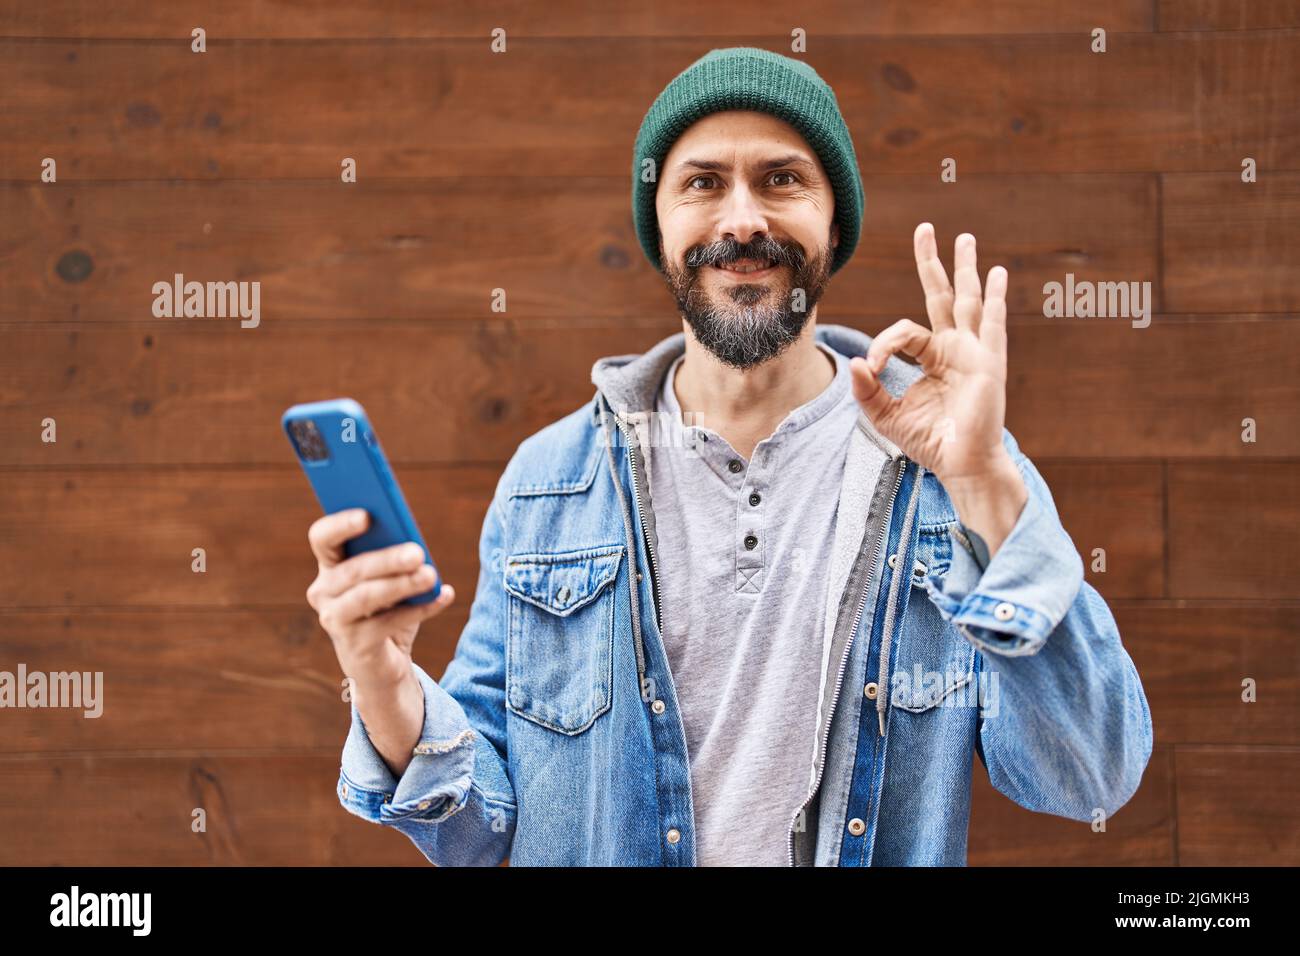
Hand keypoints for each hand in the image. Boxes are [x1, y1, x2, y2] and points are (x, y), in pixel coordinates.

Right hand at [305, 509, 455, 691]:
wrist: (381, 664)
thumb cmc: (386, 610)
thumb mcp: (390, 579)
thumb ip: (394, 557)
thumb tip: (415, 546)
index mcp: (330, 565)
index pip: (322, 537)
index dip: (340, 524)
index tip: (367, 515)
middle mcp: (324, 592)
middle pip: (352, 570)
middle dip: (387, 559)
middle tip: (417, 553)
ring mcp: (335, 620)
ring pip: (366, 597)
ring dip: (401, 584)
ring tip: (430, 575)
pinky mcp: (354, 646)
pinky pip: (389, 624)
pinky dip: (420, 610)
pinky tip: (444, 596)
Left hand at [850, 223, 1010, 484]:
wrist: (960, 464)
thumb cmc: (929, 440)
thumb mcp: (886, 416)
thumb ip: (868, 391)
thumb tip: (853, 363)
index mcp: (933, 357)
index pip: (905, 331)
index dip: (883, 343)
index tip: (871, 367)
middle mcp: (955, 348)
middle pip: (942, 295)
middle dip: (932, 262)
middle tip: (926, 229)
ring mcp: (975, 353)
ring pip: (969, 301)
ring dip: (966, 269)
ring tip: (966, 238)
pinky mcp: (989, 364)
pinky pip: (992, 326)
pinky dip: (995, 300)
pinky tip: (996, 275)